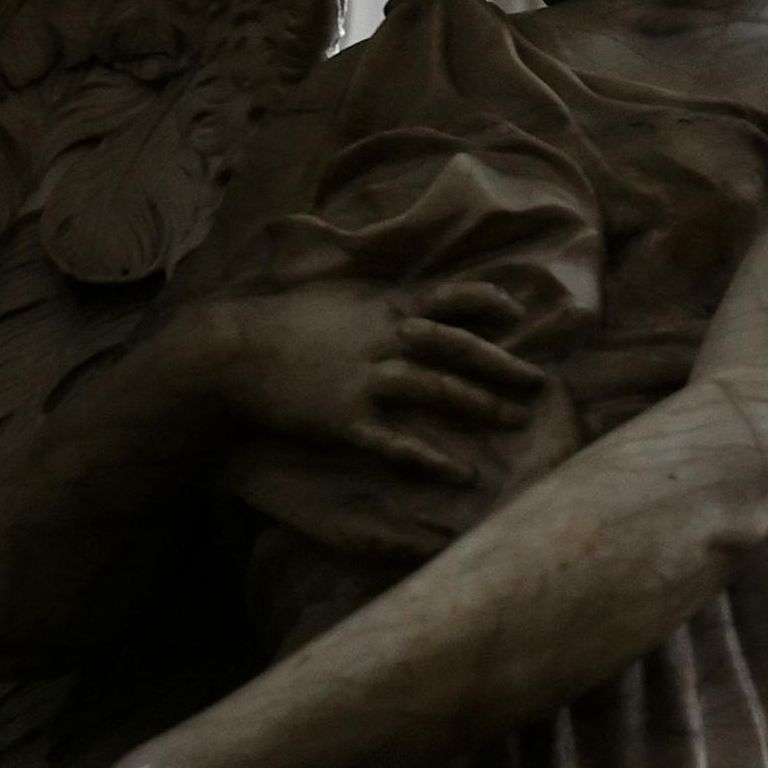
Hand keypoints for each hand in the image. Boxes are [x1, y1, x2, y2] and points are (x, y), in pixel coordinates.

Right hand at [206, 275, 563, 499]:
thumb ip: (376, 295)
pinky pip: (396, 443)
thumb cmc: (280, 321)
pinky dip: (430, 459)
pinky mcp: (344, 420)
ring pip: (437, 391)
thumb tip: (406, 294)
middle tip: (538, 381)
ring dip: (479, 405)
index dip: (487, 302)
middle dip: (501, 363)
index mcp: (383, 306)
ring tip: (513, 421)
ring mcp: (366, 380)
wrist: (229, 354)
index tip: (517, 312)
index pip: (449, 297)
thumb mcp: (335, 294)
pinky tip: (458, 474)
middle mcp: (383, 339)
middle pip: (457, 348)